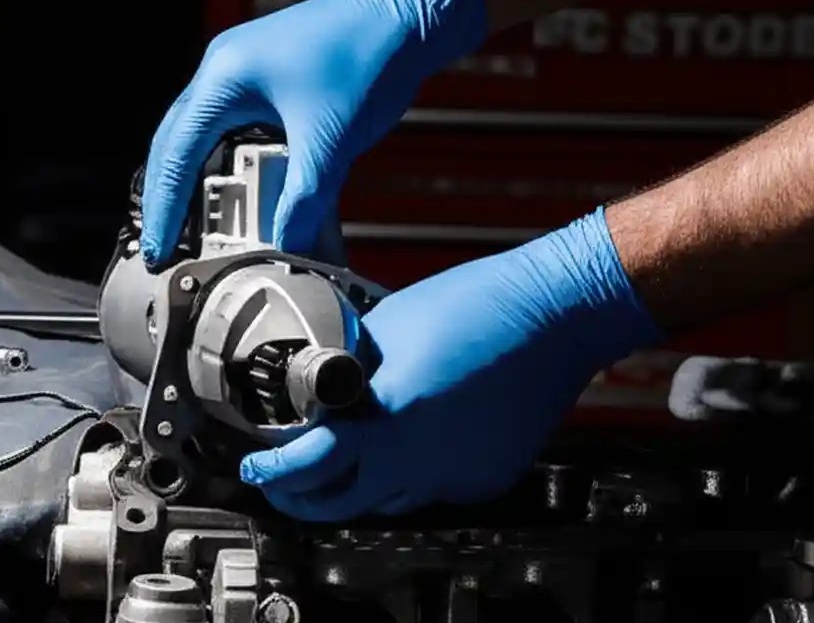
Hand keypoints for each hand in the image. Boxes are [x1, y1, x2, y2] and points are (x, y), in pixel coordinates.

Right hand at [139, 0, 486, 266]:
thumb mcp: (331, 140)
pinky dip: (229, 166)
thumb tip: (287, 246)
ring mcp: (243, 73)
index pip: (176, 153)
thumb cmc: (368, 55)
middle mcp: (223, 71)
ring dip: (197, 182)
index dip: (164, 206)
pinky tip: (239, 195)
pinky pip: (232, 130)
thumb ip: (306, 198)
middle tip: (165, 245)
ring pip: (203, 138)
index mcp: (224, 78)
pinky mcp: (266, 81)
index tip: (156, 248)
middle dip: (168, 196)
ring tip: (194, 227)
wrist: (409, 15)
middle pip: (177, 144)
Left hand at [238, 209, 662, 521]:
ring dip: (358, 484)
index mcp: (390, 419)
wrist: (554, 314)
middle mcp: (422, 460)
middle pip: (341, 505)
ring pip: (387, 500)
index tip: (259, 468)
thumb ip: (352, 372)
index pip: (311, 465)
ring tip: (343, 457)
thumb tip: (330, 393)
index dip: (275, 471)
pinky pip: (431, 487)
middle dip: (303, 497)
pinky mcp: (485, 477)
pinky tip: (411, 439)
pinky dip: (410, 471)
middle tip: (284, 482)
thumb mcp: (387, 331)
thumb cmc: (479, 307)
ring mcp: (456, 476)